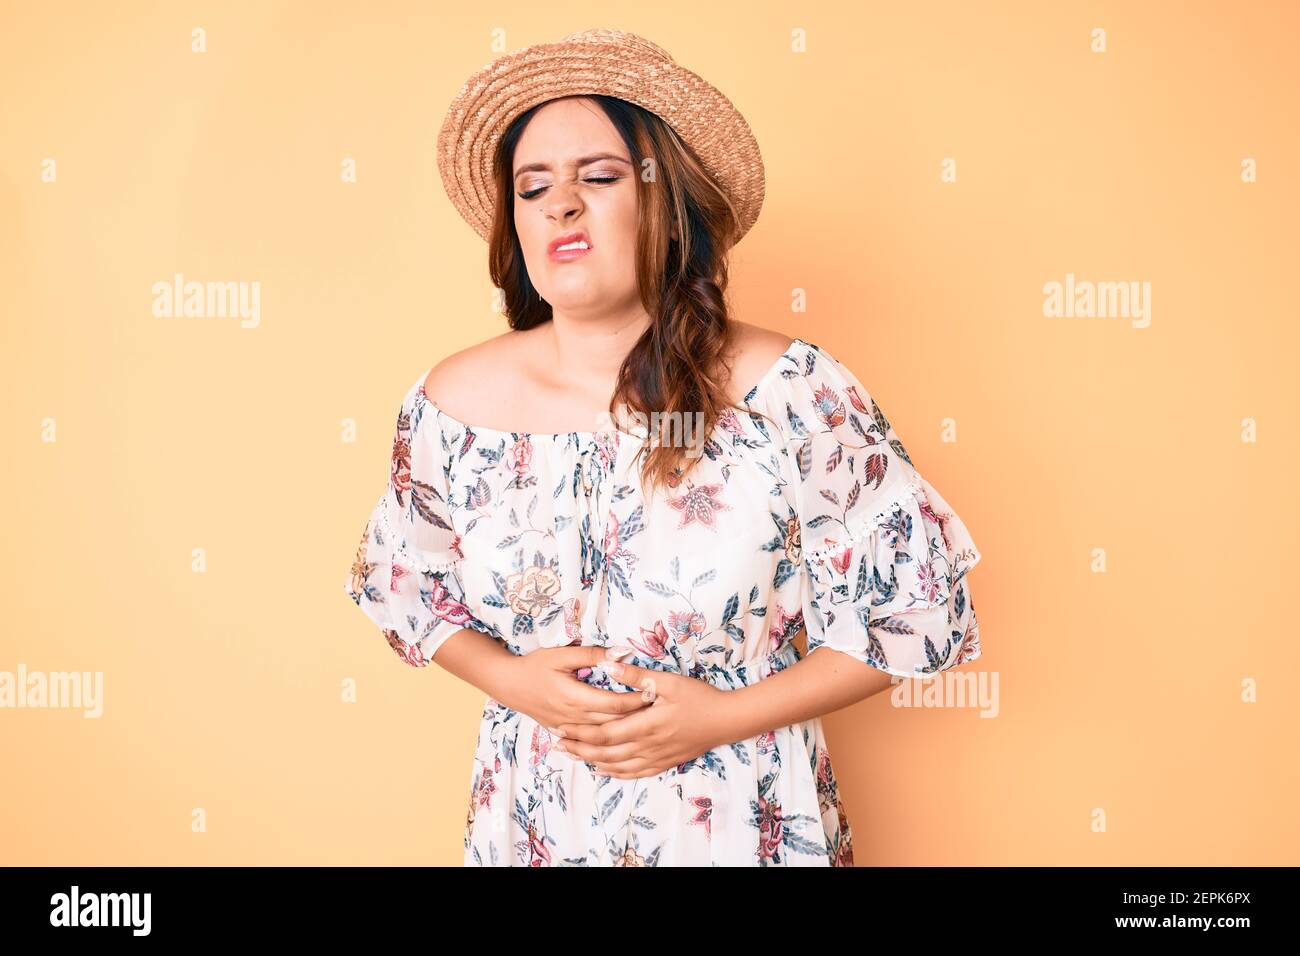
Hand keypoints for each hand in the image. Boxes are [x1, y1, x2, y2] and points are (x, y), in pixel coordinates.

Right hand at [494, 645, 653, 729]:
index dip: (638, 700)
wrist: (508, 684)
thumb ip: (593, 655)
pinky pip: (590, 742)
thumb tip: (622, 653)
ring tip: (649, 725)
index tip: (656, 693)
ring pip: (603, 736)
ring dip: (626, 732)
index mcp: (576, 697)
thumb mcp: (562, 655)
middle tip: (661, 712)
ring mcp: (568, 729)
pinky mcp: (563, 733)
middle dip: (638, 718)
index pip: (615, 704)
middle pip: (614, 724)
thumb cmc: (535, 666)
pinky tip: (623, 741)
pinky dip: (608, 742)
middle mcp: (574, 717)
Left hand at [550, 659, 732, 778]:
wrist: (726, 721)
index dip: (580, 732)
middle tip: (557, 743)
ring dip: (592, 761)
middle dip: (579, 748)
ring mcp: (656, 757)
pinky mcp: (664, 763)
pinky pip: (634, 773)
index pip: (604, 732)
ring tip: (572, 755)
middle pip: (604, 752)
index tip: (561, 727)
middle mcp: (647, 746)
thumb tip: (608, 666)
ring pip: (616, 765)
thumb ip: (636, 677)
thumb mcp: (668, 682)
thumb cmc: (699, 698)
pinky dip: (615, 772)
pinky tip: (603, 769)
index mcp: (645, 725)